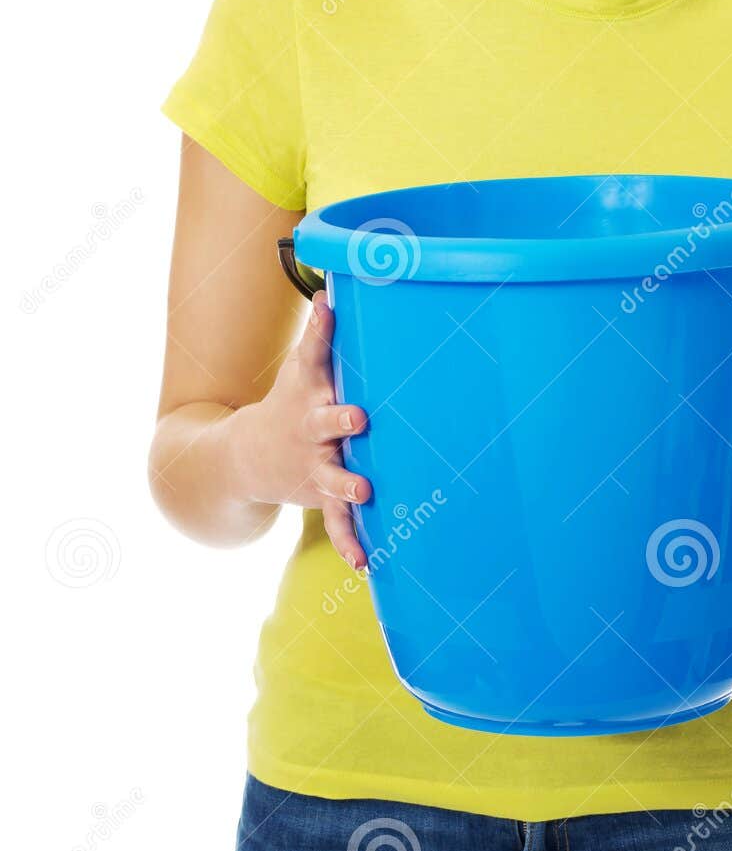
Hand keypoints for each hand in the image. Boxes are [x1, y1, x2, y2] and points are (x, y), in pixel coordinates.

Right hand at [224, 290, 370, 568]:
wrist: (247, 457)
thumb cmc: (292, 402)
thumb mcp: (302, 369)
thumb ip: (320, 334)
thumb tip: (328, 288)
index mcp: (308, 392)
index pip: (314, 357)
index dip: (322, 335)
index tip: (329, 312)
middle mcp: (309, 429)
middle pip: (325, 422)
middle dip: (341, 421)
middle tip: (359, 418)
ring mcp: (312, 465)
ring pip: (332, 476)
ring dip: (347, 485)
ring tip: (365, 491)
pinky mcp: (319, 496)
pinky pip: (336, 521)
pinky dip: (349, 541)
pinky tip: (364, 562)